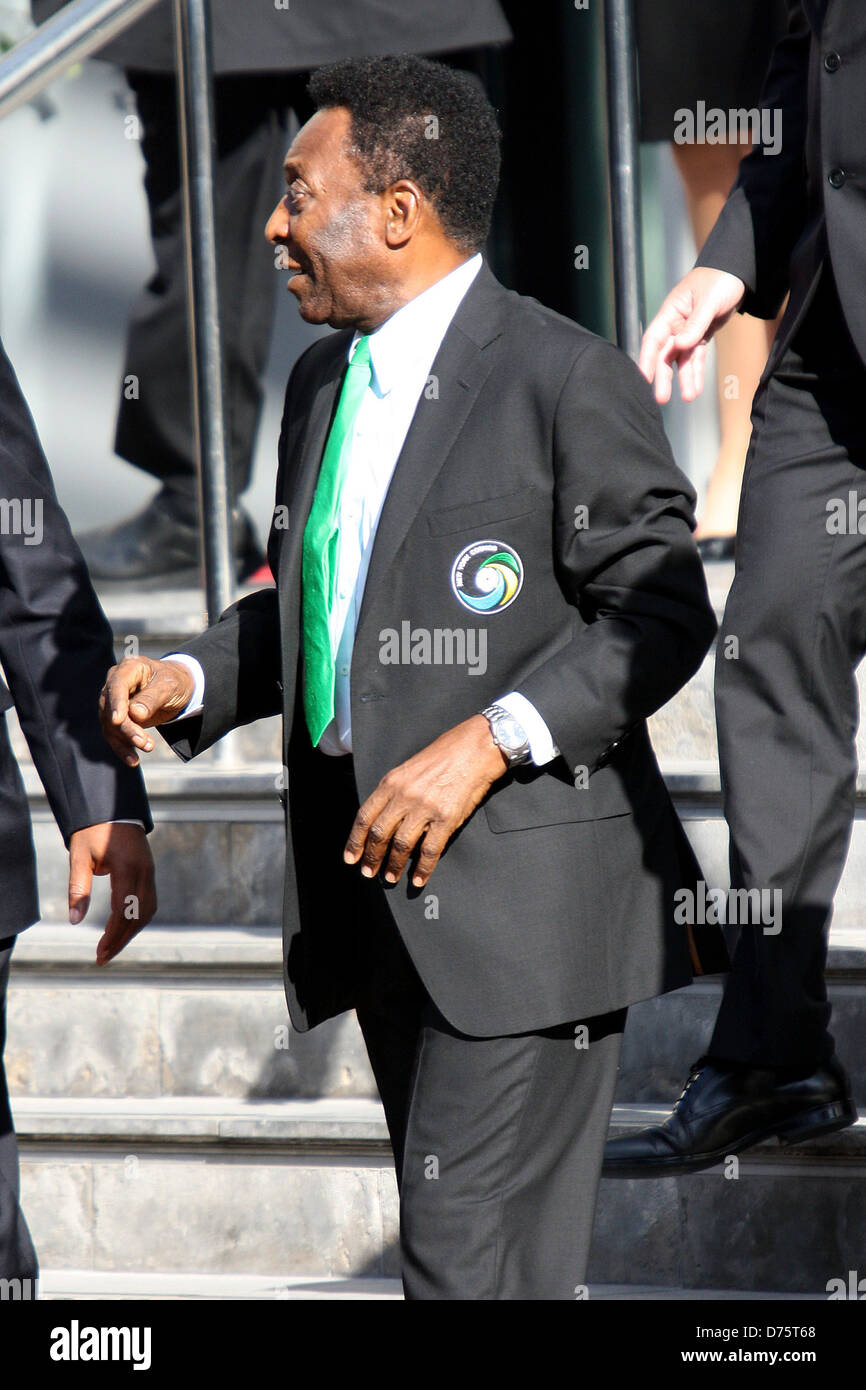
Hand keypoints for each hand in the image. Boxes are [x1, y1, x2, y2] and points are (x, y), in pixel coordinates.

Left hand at [67, 822, 156, 965]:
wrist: (112, 808)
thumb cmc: (92, 832)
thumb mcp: (79, 857)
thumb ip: (78, 888)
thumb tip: (75, 920)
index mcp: (128, 868)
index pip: (123, 911)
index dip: (112, 935)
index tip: (99, 953)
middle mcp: (145, 872)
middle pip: (139, 917)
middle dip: (122, 940)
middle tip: (103, 957)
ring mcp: (150, 872)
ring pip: (147, 912)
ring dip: (131, 932)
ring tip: (111, 946)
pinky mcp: (150, 873)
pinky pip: (149, 903)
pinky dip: (137, 920)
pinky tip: (123, 928)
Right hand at [99, 657, 195, 766]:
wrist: (177, 688)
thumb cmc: (174, 681)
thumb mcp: (169, 686)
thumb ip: (152, 698)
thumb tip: (135, 714)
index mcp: (129, 668)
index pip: (116, 685)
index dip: (116, 703)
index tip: (118, 720)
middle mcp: (115, 683)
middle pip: (111, 707)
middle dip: (126, 728)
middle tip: (144, 743)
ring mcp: (114, 701)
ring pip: (110, 724)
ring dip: (126, 740)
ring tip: (148, 748)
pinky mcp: (117, 718)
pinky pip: (114, 735)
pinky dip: (123, 748)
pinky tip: (133, 760)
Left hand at [344, 714, 508, 888]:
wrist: (475, 747)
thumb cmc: (444, 756)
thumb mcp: (409, 768)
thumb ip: (394, 792)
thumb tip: (383, 819)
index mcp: (391, 782)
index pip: (365, 816)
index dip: (355, 841)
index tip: (350, 857)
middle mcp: (404, 796)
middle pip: (379, 834)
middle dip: (371, 857)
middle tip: (369, 873)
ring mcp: (425, 808)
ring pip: (401, 845)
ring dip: (393, 865)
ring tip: (390, 878)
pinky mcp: (447, 818)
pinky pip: (430, 850)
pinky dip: (423, 868)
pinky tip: (418, 878)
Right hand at [639, 267, 745, 403]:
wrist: (737, 272)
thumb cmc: (719, 279)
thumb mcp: (708, 301)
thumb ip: (695, 324)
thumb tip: (680, 344)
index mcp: (671, 312)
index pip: (653, 339)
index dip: (646, 359)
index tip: (643, 378)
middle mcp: (675, 325)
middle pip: (665, 354)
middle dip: (663, 376)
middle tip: (661, 398)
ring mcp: (688, 332)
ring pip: (682, 359)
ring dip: (684, 378)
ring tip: (688, 397)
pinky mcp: (701, 336)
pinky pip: (696, 357)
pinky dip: (696, 372)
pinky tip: (696, 388)